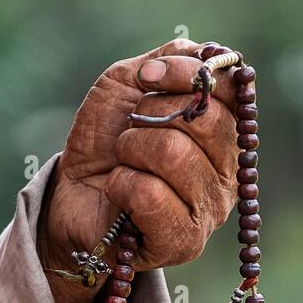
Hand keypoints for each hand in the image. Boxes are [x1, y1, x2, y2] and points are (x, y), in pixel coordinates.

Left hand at [39, 38, 238, 291]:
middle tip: (130, 132)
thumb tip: (199, 60)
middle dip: (151, 114)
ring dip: (131, 150)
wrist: (71, 192)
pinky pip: (151, 194)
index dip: (185, 73)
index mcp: (224, 132)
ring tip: (124, 164)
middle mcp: (227, 172)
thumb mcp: (132, 83)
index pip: (230, 89)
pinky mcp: (183, 242)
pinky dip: (121, 184)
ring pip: (174, 155)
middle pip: (205, 120)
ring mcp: (210, 211)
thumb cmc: (107, 140)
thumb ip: (171, 60)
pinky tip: (119, 193)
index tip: (146, 78)